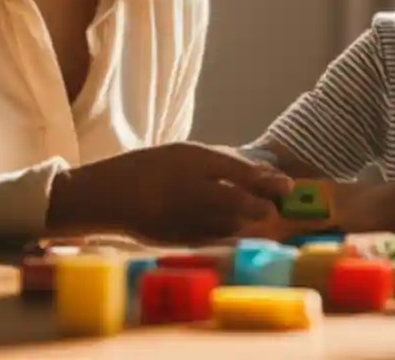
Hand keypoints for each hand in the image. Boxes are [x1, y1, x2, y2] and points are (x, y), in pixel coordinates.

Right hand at [46, 142, 292, 244]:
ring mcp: (179, 218)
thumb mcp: (185, 154)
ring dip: (249, 223)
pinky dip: (230, 236)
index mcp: (188, 161)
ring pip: (229, 225)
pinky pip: (213, 239)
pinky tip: (235, 230)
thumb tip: (266, 177)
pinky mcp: (177, 240)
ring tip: (259, 217)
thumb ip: (224, 164)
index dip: (266, 181)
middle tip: (275, 206)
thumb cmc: (151, 168)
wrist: (106, 196)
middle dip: (262, 207)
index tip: (288, 186)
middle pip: (236, 203)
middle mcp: (185, 190)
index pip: (236, 172)